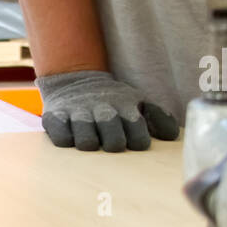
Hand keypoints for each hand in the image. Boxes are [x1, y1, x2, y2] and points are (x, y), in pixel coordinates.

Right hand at [35, 70, 180, 151]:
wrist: (74, 79)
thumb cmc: (112, 100)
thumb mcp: (138, 101)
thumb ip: (158, 116)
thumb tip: (171, 137)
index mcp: (125, 106)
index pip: (138, 136)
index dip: (137, 143)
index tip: (133, 143)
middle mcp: (102, 109)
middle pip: (114, 142)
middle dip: (114, 147)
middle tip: (110, 144)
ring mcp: (78, 113)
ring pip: (86, 143)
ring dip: (89, 146)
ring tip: (90, 141)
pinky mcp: (55, 116)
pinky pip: (61, 138)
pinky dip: (66, 141)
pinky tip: (70, 137)